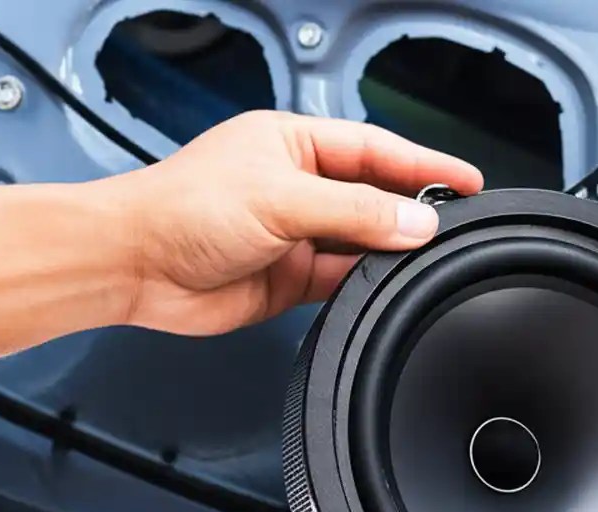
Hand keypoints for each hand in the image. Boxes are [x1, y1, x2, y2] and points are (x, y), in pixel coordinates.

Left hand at [101, 110, 483, 334]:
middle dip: (411, 210)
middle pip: (373, 196)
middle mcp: (296, 185)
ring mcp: (293, 232)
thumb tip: (414, 222)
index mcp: (293, 142)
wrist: (132, 265)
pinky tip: (383, 283)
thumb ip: (354, 211)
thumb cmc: (180, 208)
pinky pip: (342, 278)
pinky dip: (364, 282)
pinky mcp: (288, 277)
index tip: (465, 180)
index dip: (423, 165)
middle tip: (454, 224)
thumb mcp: (280, 198)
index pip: (376, 149)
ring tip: (424, 258)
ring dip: (388, 250)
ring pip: (360, 240)